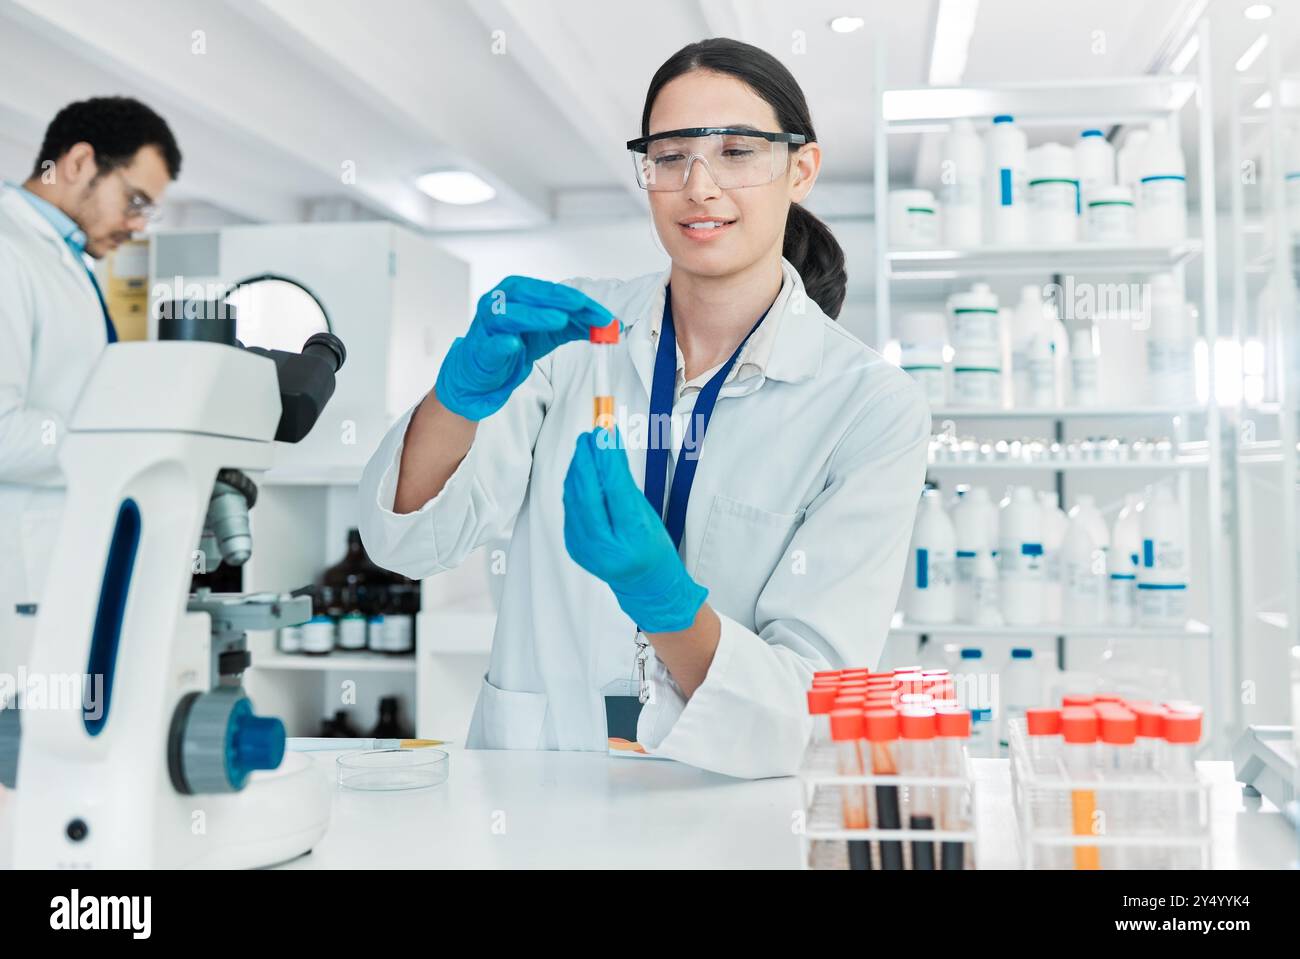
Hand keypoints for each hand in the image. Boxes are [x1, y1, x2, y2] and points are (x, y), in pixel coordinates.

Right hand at [435, 275, 613, 420]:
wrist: (482, 371)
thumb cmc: (513, 343)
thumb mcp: (549, 331)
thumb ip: (576, 325)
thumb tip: (608, 323)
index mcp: (518, 293)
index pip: (549, 291)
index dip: (576, 300)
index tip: (600, 312)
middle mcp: (499, 302)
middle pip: (527, 293)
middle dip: (557, 299)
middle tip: (580, 305)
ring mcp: (487, 326)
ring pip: (507, 314)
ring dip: (534, 316)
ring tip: (558, 319)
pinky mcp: (480, 350)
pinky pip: (490, 345)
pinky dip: (502, 344)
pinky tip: (514, 343)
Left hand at [562, 427, 707, 632]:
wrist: (645, 585)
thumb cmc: (653, 547)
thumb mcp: (647, 515)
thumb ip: (624, 485)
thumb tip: (608, 449)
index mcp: (632, 538)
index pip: (615, 491)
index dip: (608, 459)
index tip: (606, 434)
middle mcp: (605, 547)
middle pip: (588, 495)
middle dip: (587, 460)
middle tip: (590, 436)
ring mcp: (585, 549)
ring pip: (574, 500)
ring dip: (578, 470)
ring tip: (585, 447)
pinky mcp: (573, 546)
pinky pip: (571, 509)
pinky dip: (575, 487)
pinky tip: (580, 471)